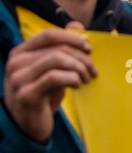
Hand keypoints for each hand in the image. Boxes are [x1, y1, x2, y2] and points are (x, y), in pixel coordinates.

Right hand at [3, 24, 96, 142]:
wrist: (27, 126)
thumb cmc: (42, 96)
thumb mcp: (52, 71)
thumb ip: (61, 49)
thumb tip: (77, 26)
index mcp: (20, 53)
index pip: (48, 35)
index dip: (71, 38)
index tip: (89, 49)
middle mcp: (16, 63)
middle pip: (57, 48)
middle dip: (81, 58)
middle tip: (93, 71)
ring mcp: (18, 79)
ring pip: (57, 60)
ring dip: (79, 68)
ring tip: (87, 79)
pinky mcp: (27, 94)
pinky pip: (55, 77)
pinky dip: (72, 78)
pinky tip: (78, 86)